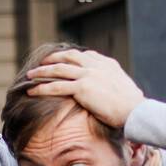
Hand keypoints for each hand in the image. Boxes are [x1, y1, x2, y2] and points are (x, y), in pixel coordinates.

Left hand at [25, 49, 144, 129]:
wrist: (135, 110)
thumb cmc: (133, 106)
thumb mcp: (124, 89)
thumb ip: (114, 86)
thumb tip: (114, 94)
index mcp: (107, 64)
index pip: (84, 55)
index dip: (70, 56)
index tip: (61, 59)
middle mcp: (96, 66)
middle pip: (68, 57)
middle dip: (53, 59)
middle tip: (41, 63)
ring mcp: (88, 75)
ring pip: (58, 70)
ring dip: (42, 71)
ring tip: (30, 74)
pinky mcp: (82, 88)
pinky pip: (56, 87)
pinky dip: (42, 87)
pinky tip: (31, 90)